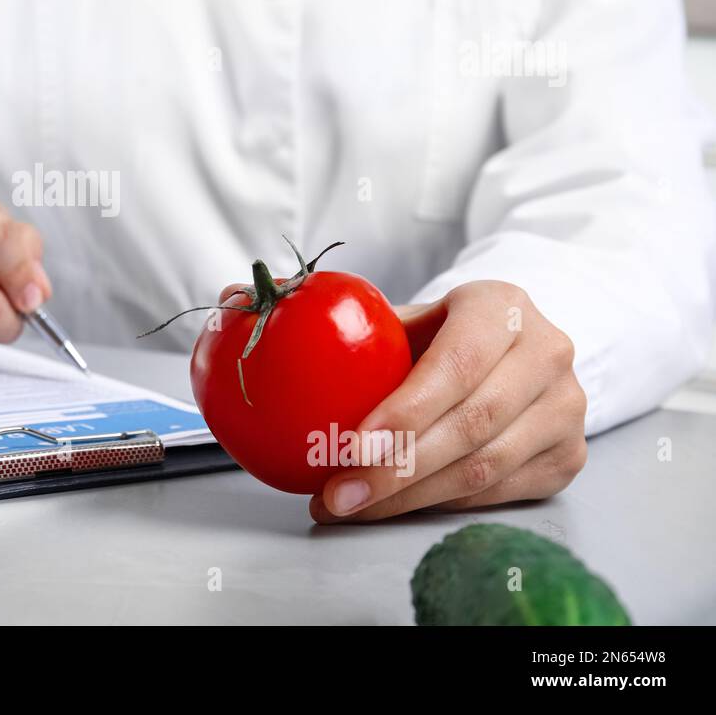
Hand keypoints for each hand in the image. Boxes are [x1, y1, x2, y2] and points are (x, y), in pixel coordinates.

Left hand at [310, 280, 587, 521]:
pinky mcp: (568, 455)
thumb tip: (235, 297)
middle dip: (396, 470)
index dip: (405, 411)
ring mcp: (566, 408)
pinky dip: (436, 505)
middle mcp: (548, 353)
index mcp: (500, 306)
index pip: (455, 364)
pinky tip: (388, 507)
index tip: (351, 445)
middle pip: (470, 426)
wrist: (510, 347)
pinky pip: (496, 493)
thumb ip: (331, 313)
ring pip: (484, 469)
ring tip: (348, 506)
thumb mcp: (401, 314)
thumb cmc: (436, 333)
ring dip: (409, 498)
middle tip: (336, 493)